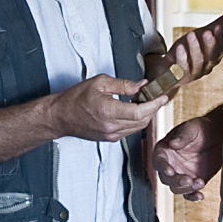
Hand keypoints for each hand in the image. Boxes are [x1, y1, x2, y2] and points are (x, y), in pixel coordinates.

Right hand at [48, 74, 167, 141]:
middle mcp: (111, 126)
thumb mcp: (100, 83)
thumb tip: (141, 85)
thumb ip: (123, 85)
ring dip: (144, 115)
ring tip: (143, 101)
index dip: (154, 105)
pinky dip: (135, 121)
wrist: (60, 116)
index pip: (140, 112)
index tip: (162, 97)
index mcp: (108, 111)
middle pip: (142, 121)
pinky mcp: (109, 138)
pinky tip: (132, 110)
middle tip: (155, 96)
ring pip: (137, 127)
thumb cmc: (75, 98)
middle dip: (152, 109)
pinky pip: (129, 130)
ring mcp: (110, 135)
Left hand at [150, 11, 222, 85]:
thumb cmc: (189, 51)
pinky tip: (179, 48)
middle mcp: (206, 65)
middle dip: (211, 44)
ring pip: (197, 62)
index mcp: (214, 56)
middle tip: (208, 32)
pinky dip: (181, 58)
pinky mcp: (178, 75)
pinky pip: (181, 68)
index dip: (221, 38)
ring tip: (191, 34)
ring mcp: (193, 72)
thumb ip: (219, 25)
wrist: (169, 70)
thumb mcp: (203, 36)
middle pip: (212, 57)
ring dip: (195, 48)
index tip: (218, 26)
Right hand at [154, 113, 222, 200]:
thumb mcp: (192, 128)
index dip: (162, 167)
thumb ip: (182, 136)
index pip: (158, 160)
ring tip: (200, 182)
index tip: (170, 171)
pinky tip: (200, 195)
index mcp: (165, 150)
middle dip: (176, 181)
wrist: (219, 135)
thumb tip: (173, 144)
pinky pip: (189, 194)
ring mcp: (181, 174)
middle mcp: (170, 164)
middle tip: (188, 179)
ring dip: (186, 189)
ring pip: (176, 188)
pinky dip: (193, 196)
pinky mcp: (193, 181)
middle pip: (166, 178)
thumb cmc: (202, 128)